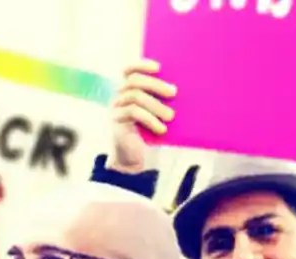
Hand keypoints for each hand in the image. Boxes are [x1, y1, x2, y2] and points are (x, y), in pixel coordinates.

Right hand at [110, 59, 176, 173]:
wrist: (133, 156)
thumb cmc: (148, 131)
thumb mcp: (156, 112)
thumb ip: (161, 99)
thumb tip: (180, 88)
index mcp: (128, 89)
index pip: (128, 70)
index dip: (141, 65)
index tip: (159, 67)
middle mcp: (119, 96)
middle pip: (134, 81)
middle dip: (156, 84)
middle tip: (174, 93)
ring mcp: (116, 108)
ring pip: (135, 97)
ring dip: (156, 106)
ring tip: (171, 116)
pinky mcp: (116, 122)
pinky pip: (134, 113)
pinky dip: (150, 120)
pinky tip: (161, 129)